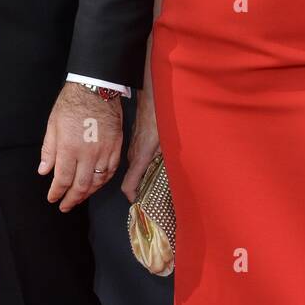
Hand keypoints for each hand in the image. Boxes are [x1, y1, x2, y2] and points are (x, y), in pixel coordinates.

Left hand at [38, 82, 123, 211]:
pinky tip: (96, 185)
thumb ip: (49, 151)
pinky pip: (111, 171)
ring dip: (87, 194)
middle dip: (71, 199)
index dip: (57, 193)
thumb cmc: (71, 104)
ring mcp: (104, 151)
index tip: (52, 198)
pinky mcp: (116, 147)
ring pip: (97, 182)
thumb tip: (43, 171)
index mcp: (69, 148)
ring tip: (79, 198)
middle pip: (80, 185)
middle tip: (65, 206)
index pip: (62, 180)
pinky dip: (103, 181)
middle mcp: (88, 153)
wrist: (96, 89)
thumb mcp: (53, 125)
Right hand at [121, 86, 159, 201]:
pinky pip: (137, 159)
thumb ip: (169, 161)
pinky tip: (157, 164)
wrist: (152, 99)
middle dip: (141, 190)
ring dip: (143, 177)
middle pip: (132, 179)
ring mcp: (132, 148)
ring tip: (158, 182)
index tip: (141, 205)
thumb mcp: (169, 143)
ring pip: (136, 169)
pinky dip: (144, 166)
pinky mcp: (135, 142)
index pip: (128, 185)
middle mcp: (133, 155)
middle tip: (156, 197)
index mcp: (140, 158)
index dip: (133, 198)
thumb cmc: (161, 119)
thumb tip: (176, 177)